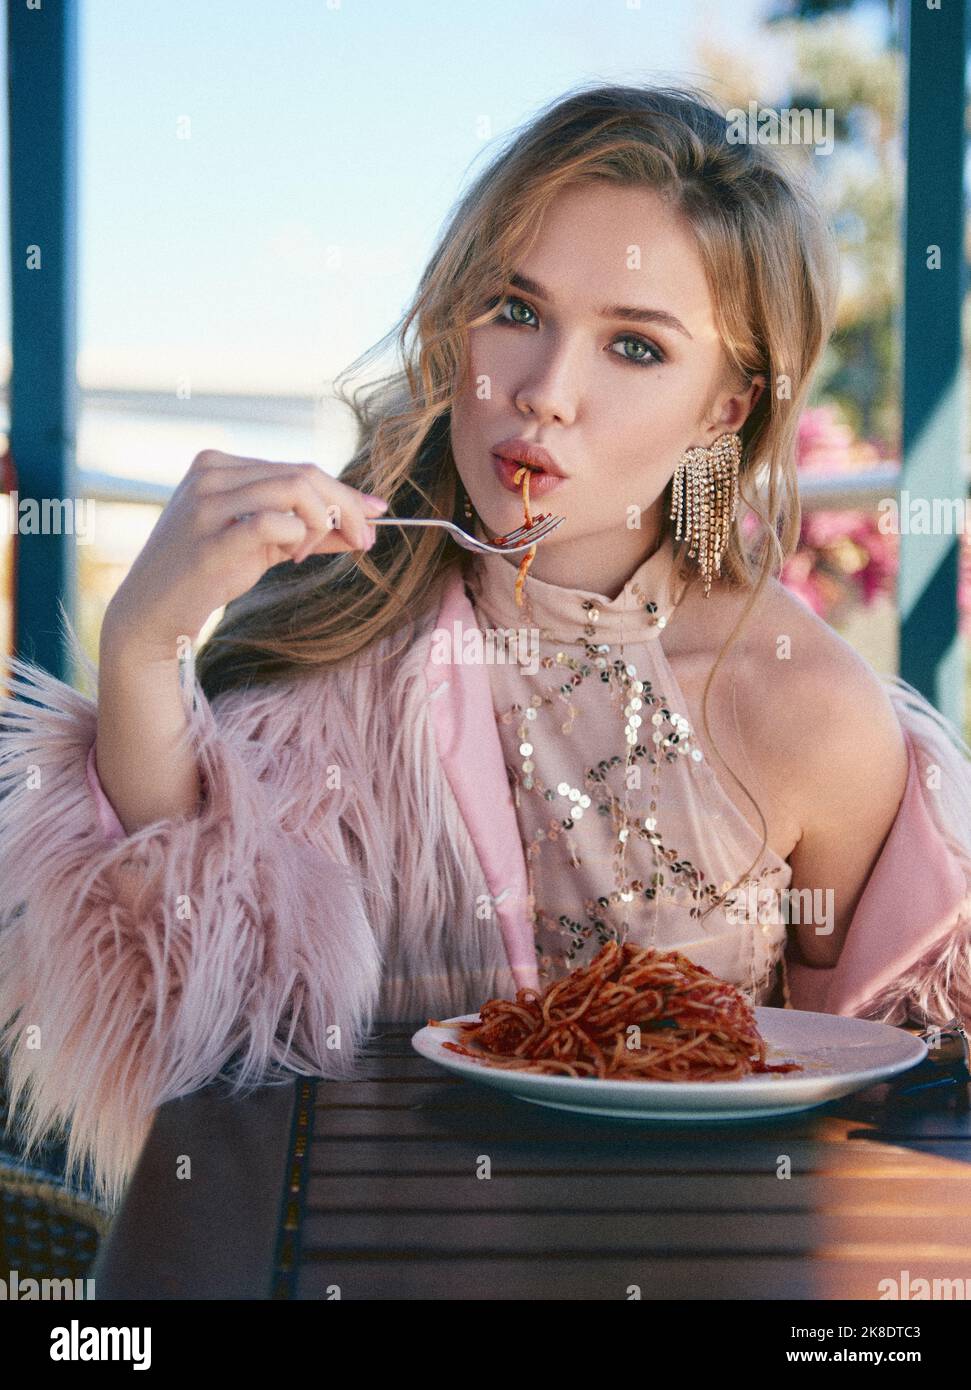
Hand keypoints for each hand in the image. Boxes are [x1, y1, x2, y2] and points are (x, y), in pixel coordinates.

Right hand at [100, 449, 388, 661]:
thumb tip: (361, 527)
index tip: (375, 514)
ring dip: (323, 523)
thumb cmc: (207, 576)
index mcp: (220, 464)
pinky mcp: (210, 537)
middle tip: (366, 540)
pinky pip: (275, 522)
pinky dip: (299, 538)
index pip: (297, 468)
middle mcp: (211, 473)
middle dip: (346, 506)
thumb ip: (308, 531)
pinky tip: (293, 557)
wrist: (152, 614)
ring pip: (295, 490)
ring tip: (308, 555)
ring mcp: (206, 501)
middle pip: (303, 474)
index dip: (344, 491)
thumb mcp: (263, 546)